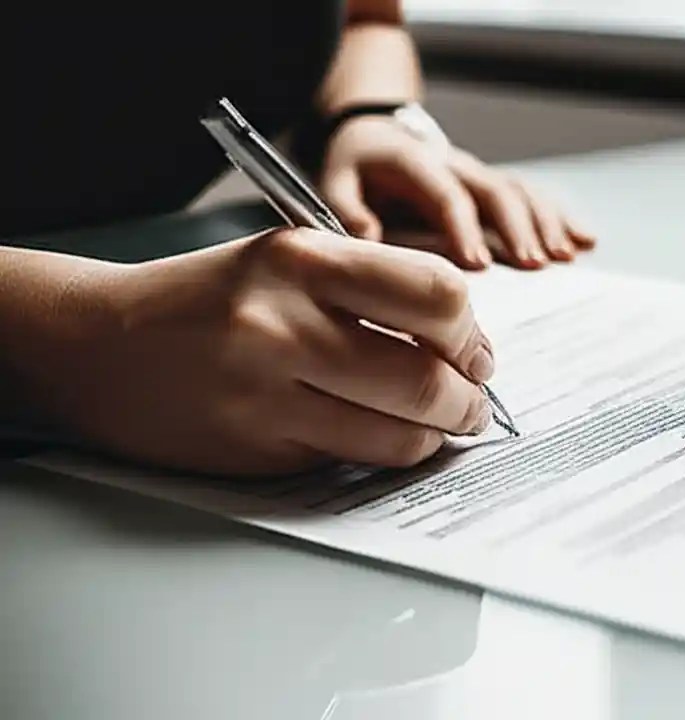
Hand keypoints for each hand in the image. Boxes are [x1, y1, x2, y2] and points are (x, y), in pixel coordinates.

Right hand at [32, 229, 494, 474]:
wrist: (97, 344)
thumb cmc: (207, 298)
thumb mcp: (285, 258)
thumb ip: (371, 288)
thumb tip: (463, 342)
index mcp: (302, 259)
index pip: (435, 295)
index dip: (470, 332)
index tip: (474, 350)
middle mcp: (284, 324)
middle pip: (427, 379)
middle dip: (469, 400)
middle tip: (474, 402)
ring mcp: (267, 394)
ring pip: (399, 434)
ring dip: (437, 436)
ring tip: (440, 424)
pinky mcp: (257, 449)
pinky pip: (353, 460)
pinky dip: (386, 453)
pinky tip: (383, 437)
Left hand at [318, 115, 596, 270]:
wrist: (376, 136)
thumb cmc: (357, 166)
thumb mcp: (336, 181)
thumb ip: (349, 211)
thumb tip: (368, 243)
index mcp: (416, 163)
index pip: (446, 194)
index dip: (464, 227)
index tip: (478, 263)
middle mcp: (456, 164)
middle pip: (495, 190)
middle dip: (517, 228)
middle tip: (532, 265)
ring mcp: (479, 173)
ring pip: (521, 191)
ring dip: (546, 223)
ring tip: (563, 257)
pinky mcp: (494, 184)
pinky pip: (533, 196)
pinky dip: (561, 218)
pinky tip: (584, 242)